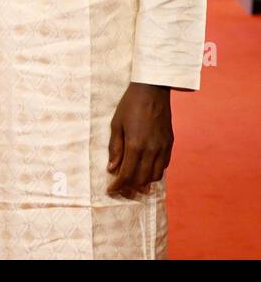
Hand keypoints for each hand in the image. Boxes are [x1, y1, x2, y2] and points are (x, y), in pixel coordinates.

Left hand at [107, 82, 173, 198]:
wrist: (152, 91)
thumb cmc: (130, 105)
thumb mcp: (116, 124)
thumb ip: (115, 148)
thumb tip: (112, 169)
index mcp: (136, 145)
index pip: (127, 174)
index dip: (119, 185)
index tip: (111, 191)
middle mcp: (152, 150)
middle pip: (142, 179)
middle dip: (130, 187)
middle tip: (120, 188)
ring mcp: (163, 147)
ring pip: (156, 175)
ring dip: (143, 182)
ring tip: (133, 182)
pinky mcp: (170, 144)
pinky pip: (164, 165)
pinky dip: (154, 172)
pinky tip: (145, 169)